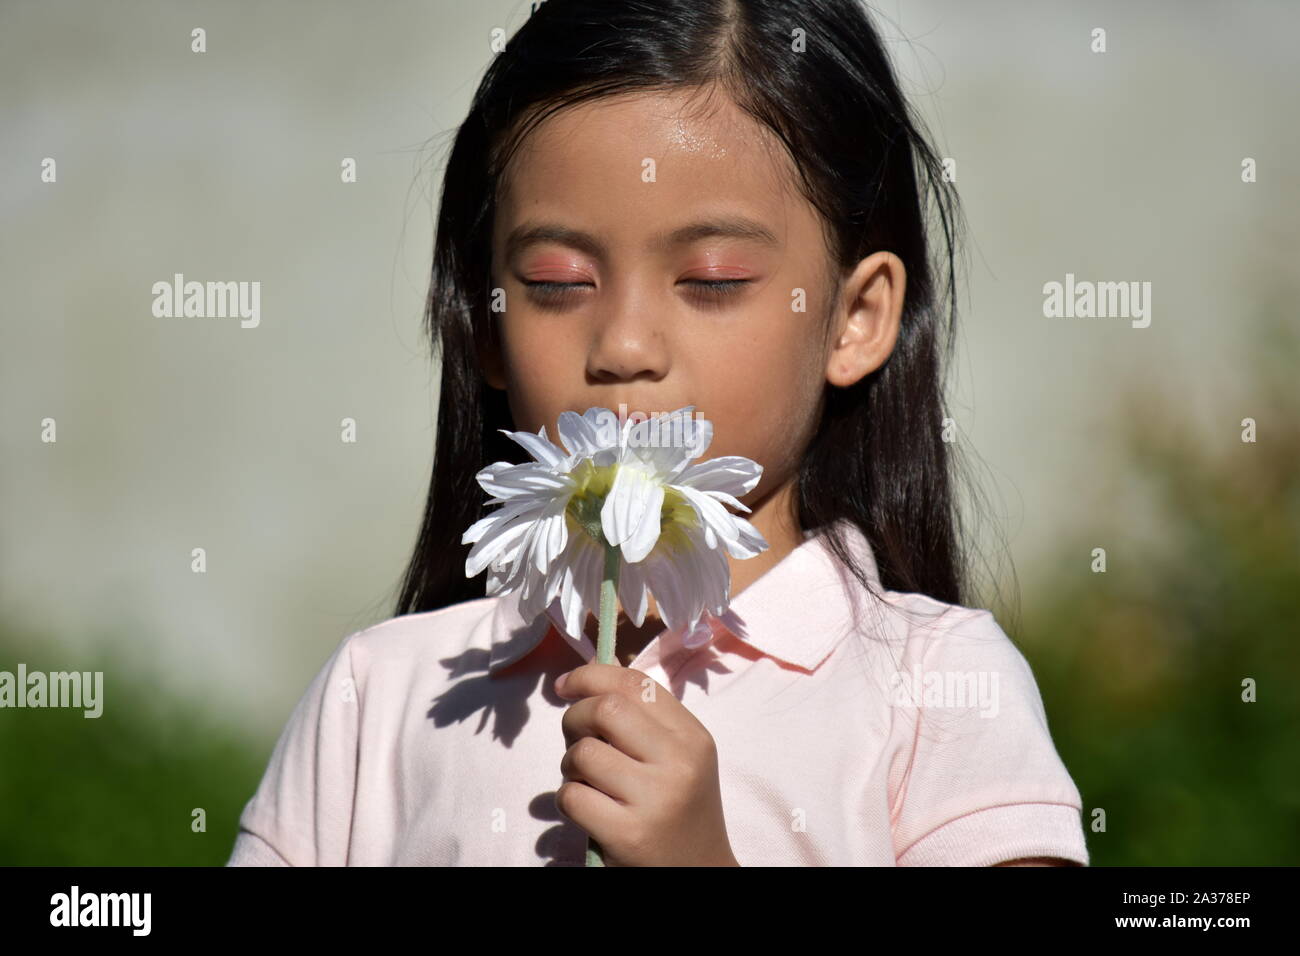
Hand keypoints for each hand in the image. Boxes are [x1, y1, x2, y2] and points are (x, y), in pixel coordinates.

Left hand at [554, 662, 738, 866]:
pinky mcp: (628, 834)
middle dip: (574, 718)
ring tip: (585, 779)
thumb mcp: (679, 756)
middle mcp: (679, 763)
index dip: (591, 676)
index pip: (635, 683)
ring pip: (583, 754)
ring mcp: (654, 799)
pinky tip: (586, 807)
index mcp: (692, 736)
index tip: (566, 685)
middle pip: (605, 710)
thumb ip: (643, 718)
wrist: (699, 871)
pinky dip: (567, 798)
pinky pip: (572, 796)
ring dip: (570, 763)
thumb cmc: (679, 807)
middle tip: (575, 738)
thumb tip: (586, 677)